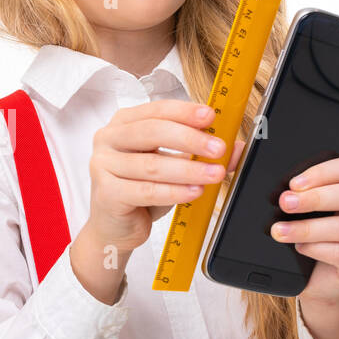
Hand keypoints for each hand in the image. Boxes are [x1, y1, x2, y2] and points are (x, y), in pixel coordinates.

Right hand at [84, 100, 244, 253]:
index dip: (185, 112)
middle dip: (190, 139)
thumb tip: (235, 147)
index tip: (211, 117)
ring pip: (152, 164)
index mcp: (123, 123)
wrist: (114, 229)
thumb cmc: (140, 192)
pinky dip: (174, 191)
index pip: (156, 110)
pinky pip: (146, 190)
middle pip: (152, 132)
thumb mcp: (173, 168)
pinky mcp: (106, 192)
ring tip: (214, 174)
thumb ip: (200, 155)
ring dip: (188, 169)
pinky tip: (194, 191)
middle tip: (217, 148)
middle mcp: (109, 139)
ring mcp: (103, 165)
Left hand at [270, 157, 338, 303]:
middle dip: (315, 198)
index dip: (321, 173)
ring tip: (281, 230)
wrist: (324, 277)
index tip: (294, 184)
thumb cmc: (321, 235)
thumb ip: (313, 194)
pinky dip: (316, 249)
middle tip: (286, 203)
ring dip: (308, 228)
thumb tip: (290, 190)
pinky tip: (300, 247)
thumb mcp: (320, 210)